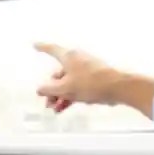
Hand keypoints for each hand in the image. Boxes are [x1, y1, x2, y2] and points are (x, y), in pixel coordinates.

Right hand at [34, 42, 153, 115]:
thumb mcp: (65, 89)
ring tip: (57, 109)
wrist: (118, 87)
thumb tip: (40, 89)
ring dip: (61, 95)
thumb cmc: (91, 84)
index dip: (42, 47)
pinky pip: (78, 86)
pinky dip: (71, 95)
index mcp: (68, 56)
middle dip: (52, 89)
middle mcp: (77, 59)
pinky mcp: (94, 78)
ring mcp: (86, 69)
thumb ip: (49, 89)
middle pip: (59, 73)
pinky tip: (66, 107)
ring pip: (68, 81)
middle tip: (48, 103)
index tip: (35, 45)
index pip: (51, 49)